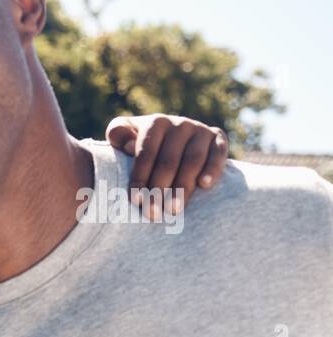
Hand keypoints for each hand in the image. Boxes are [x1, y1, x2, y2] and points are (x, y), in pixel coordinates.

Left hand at [106, 114, 228, 218]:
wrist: (170, 142)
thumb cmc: (139, 145)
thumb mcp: (121, 137)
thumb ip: (118, 135)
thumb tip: (130, 147)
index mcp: (156, 123)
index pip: (146, 152)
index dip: (140, 177)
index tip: (136, 201)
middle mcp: (179, 123)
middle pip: (169, 160)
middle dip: (159, 189)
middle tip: (154, 213)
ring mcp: (200, 130)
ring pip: (193, 159)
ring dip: (183, 186)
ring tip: (174, 209)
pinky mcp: (218, 138)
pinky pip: (219, 152)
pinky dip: (213, 168)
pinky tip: (204, 185)